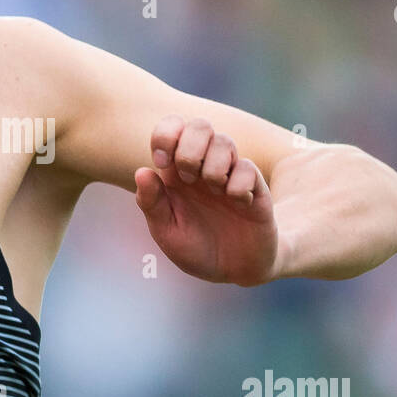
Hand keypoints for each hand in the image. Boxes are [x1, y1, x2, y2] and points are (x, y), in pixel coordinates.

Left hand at [134, 115, 279, 285]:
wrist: (235, 271)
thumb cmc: (197, 248)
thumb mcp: (167, 232)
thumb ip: (151, 204)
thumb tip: (142, 171)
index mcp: (176, 172)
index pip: (172, 128)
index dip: (165, 135)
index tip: (163, 162)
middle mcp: (204, 167)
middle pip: (200, 125)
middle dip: (191, 148)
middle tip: (189, 177)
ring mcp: (230, 175)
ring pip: (225, 141)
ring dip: (214, 166)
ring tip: (215, 191)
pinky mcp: (255, 188)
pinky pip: (248, 168)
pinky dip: (238, 184)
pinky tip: (238, 203)